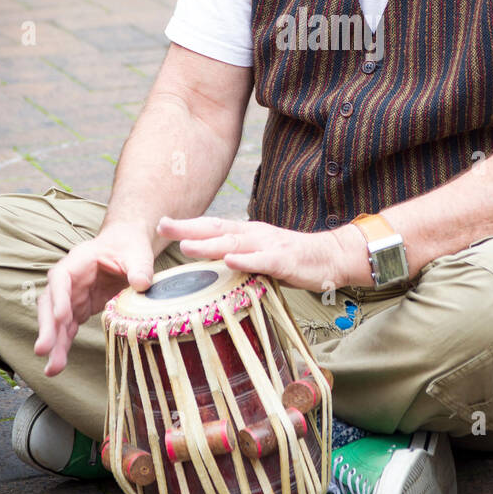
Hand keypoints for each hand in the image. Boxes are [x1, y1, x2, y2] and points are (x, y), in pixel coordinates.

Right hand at [34, 222, 155, 376]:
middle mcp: (69, 280)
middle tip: (44, 349)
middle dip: (47, 326)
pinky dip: (63, 346)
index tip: (60, 317)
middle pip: (50, 302)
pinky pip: (67, 329)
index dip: (58, 297)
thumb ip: (139, 268)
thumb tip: (141, 284)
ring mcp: (71, 296)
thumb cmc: (128, 247)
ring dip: (54, 343)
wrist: (126, 248)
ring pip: (55, 321)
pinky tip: (58, 364)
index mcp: (79, 260)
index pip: (61, 278)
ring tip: (52, 368)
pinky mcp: (78, 309)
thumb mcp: (137, 254)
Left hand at [155, 216, 367, 293]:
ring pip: (234, 243)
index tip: (161, 223)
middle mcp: (254, 234)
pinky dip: (245, 260)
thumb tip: (211, 270)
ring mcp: (269, 245)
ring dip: (209, 244)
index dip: (187, 225)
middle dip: (188, 228)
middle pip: (216, 228)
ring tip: (186, 245)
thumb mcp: (259, 258)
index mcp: (246, 233)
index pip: (212, 226)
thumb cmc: (292, 260)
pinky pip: (263, 260)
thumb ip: (237, 260)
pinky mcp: (285, 260)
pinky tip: (230, 261)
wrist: (331, 257)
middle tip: (162, 226)